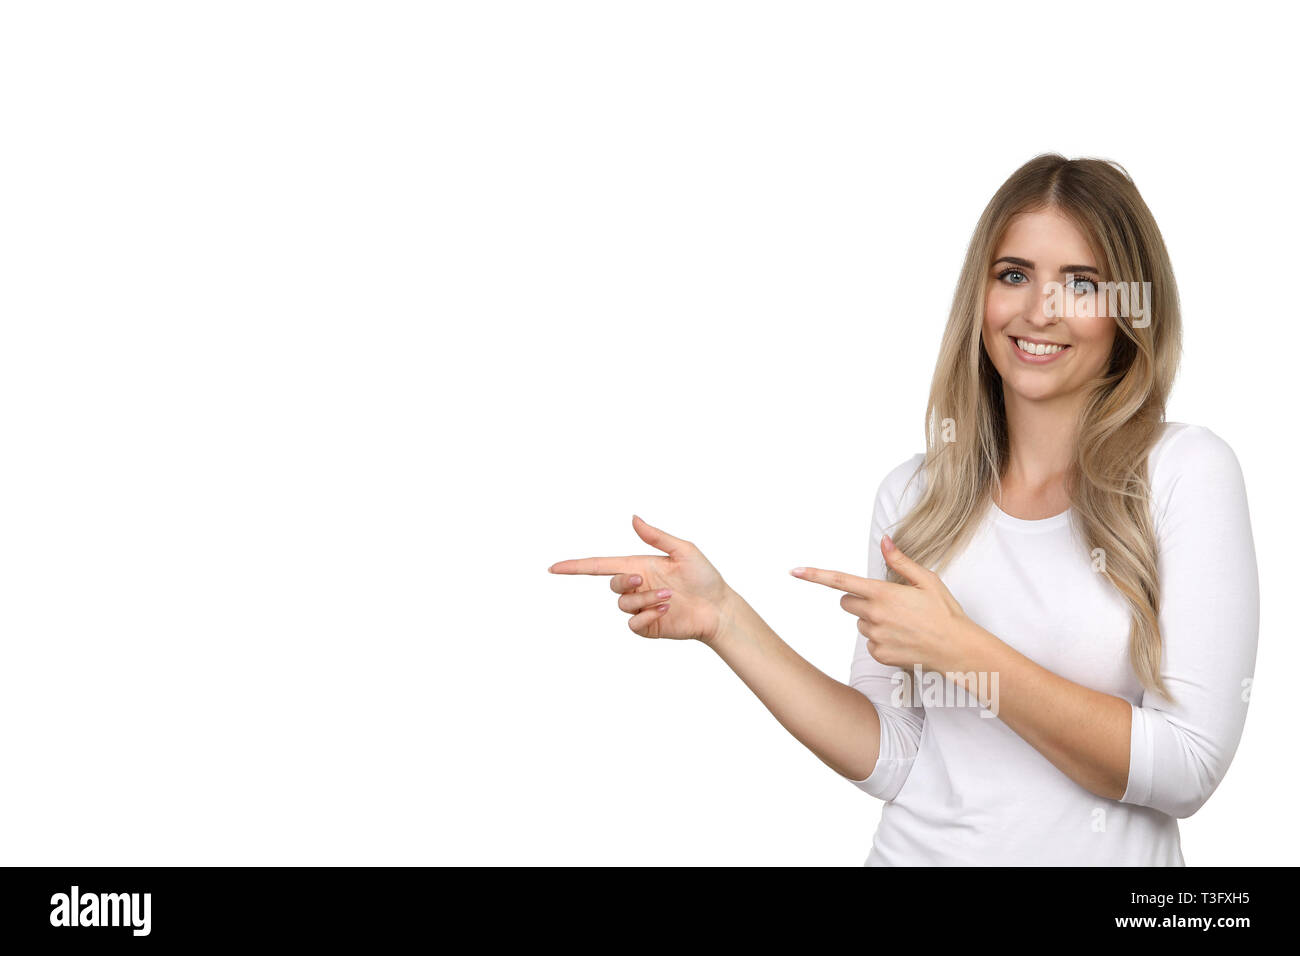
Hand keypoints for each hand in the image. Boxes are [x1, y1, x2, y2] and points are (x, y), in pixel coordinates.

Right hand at [548, 515, 734, 643]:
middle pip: (612, 584)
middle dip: (625, 582)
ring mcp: (641, 607)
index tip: (553, 568)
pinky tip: (666, 611)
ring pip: (624, 604)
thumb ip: (656, 536)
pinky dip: (647, 616)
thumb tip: (633, 518)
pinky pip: (632, 624)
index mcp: (639, 565)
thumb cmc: (704, 577)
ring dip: (645, 600)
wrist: (718, 608)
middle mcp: (637, 586)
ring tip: (669, 599)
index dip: (575, 567)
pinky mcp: (648, 626)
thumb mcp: (683, 550)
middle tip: (645, 579)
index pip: (600, 565)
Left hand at [790, 534, 969, 670]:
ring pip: (860, 624)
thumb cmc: (945, 613)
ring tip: (903, 623)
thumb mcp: (927, 581)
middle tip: (885, 603)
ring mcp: (876, 637)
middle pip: (846, 603)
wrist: (958, 650)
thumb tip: (884, 541)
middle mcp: (875, 616)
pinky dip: (881, 641)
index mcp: (884, 594)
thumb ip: (901, 561)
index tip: (794, 571)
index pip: (841, 581)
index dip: (815, 575)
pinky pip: (870, 644)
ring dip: (873, 621)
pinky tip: (903, 639)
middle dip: (858, 600)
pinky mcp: (880, 655)